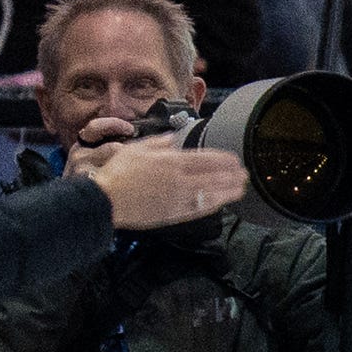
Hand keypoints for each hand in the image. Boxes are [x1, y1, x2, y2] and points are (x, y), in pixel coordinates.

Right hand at [82, 133, 247, 232]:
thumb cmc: (118, 173)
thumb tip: (174, 137)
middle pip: (214, 177)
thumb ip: (160, 142)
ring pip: (211, 195)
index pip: (206, 159)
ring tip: (241, 189)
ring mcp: (178, 199)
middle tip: (245, 175)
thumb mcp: (137, 148)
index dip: (225, 160)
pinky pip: (198, 209)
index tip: (236, 160)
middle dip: (232, 176)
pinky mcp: (173, 214)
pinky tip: (221, 203)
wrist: (106, 200)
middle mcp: (179, 180)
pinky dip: (212, 205)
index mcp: (171, 161)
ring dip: (228, 192)